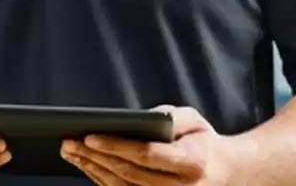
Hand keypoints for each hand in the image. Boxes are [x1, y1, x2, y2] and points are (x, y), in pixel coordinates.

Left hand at [60, 105, 239, 185]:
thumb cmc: (202, 140)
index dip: (116, 147)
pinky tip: (87, 166)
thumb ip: (171, 117)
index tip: (89, 137)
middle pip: (130, 174)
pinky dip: (102, 181)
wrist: (227, 173)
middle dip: (95, 158)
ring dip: (93, 170)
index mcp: (193, 162)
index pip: (147, 155)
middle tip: (68, 143)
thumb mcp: (194, 120)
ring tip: (70, 152)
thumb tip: (139, 120)